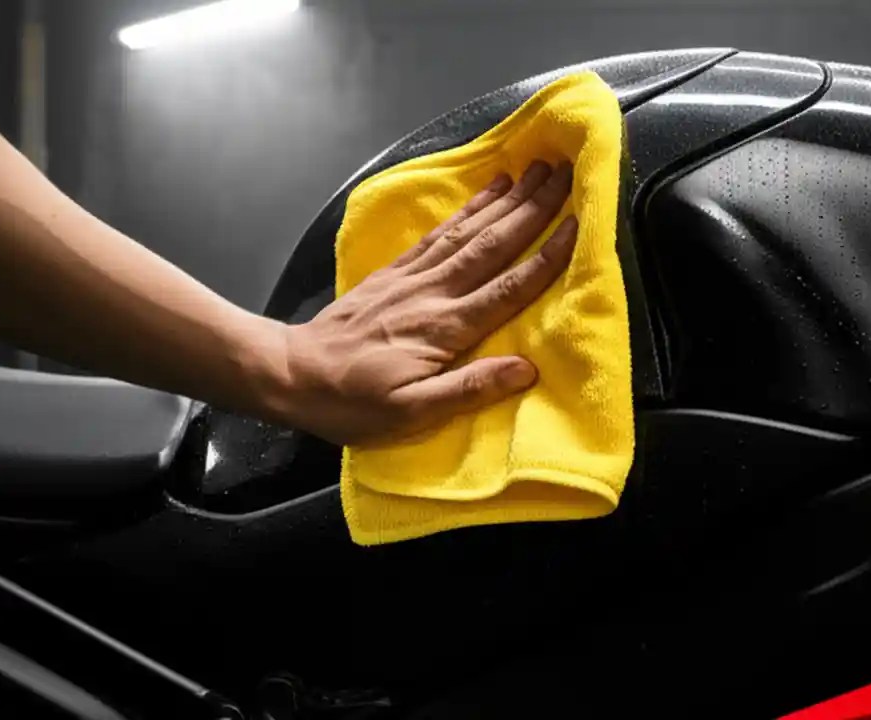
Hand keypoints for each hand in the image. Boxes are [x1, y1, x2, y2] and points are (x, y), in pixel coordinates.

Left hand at [262, 160, 576, 445]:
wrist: (292, 374)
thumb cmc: (353, 402)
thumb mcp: (411, 412)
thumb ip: (469, 388)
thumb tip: (527, 368)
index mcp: (445, 328)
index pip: (508, 287)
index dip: (546, 257)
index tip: (579, 225)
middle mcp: (434, 292)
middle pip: (494, 244)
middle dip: (533, 208)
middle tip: (566, 174)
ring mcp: (414, 276)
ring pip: (470, 230)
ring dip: (507, 198)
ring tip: (537, 169)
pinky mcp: (397, 271)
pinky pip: (441, 232)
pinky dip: (469, 208)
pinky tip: (489, 188)